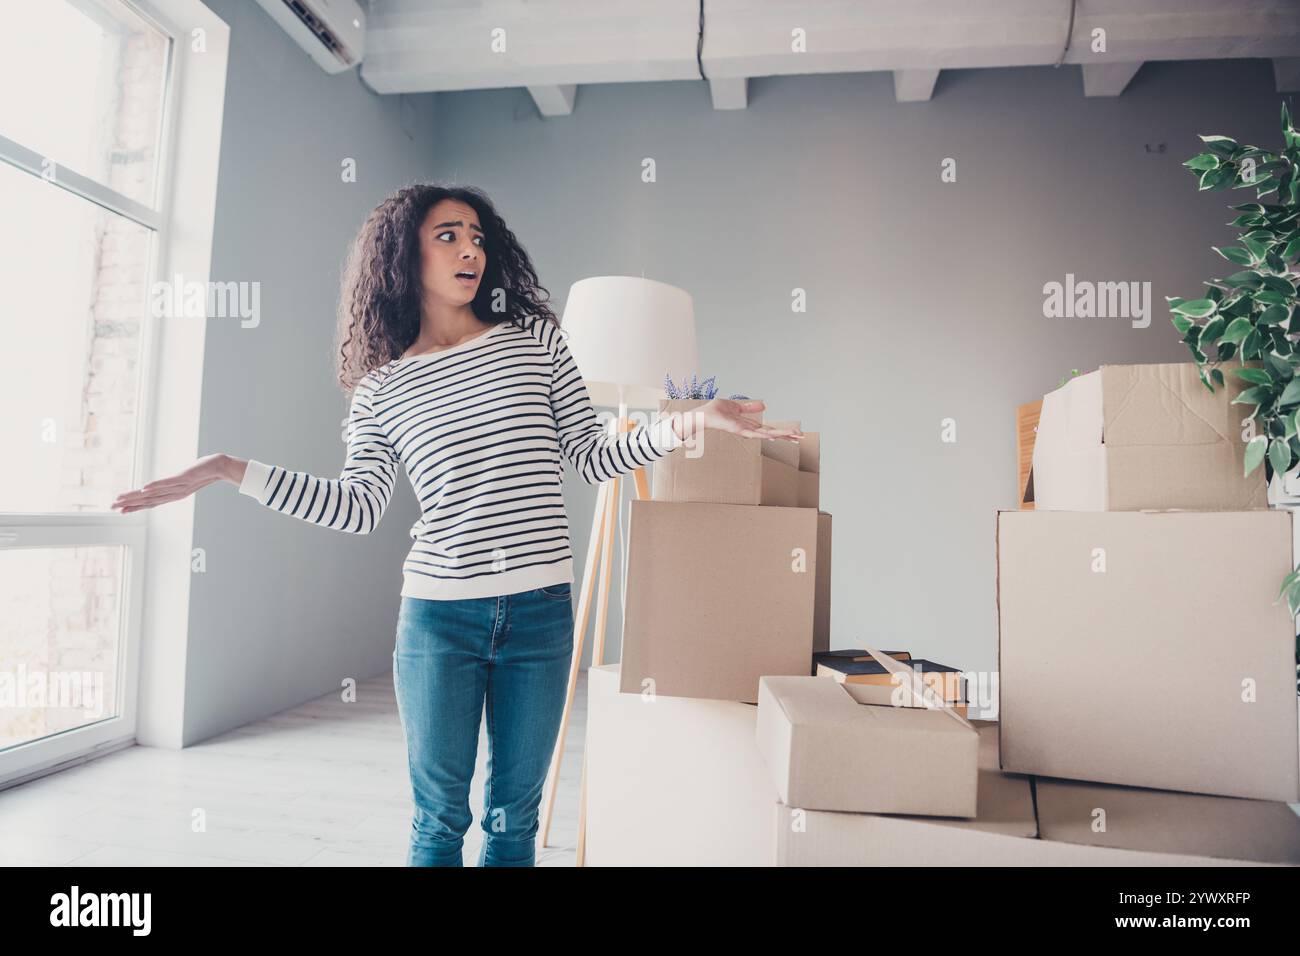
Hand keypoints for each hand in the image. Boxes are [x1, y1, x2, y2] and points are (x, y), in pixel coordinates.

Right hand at [111, 454, 239, 513]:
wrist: (219, 467)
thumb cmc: (201, 471)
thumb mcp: (184, 479)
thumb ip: (173, 482)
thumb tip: (167, 482)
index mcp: (173, 495)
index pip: (151, 503)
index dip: (135, 507)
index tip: (120, 510)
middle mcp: (174, 494)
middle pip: (148, 500)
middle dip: (129, 503)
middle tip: (112, 506)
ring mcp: (179, 487)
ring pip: (154, 493)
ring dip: (136, 496)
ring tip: (121, 498)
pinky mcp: (184, 478)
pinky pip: (167, 483)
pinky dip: (155, 486)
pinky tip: (143, 488)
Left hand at [670, 399, 802, 442]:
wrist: (703, 415)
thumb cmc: (716, 411)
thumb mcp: (737, 406)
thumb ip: (750, 407)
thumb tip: (764, 405)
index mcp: (750, 425)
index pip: (770, 429)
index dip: (783, 431)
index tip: (797, 433)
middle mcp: (749, 430)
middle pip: (772, 433)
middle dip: (787, 435)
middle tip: (802, 436)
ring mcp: (745, 432)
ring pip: (767, 434)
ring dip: (781, 435)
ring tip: (795, 436)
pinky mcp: (739, 430)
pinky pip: (755, 433)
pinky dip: (766, 434)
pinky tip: (775, 436)